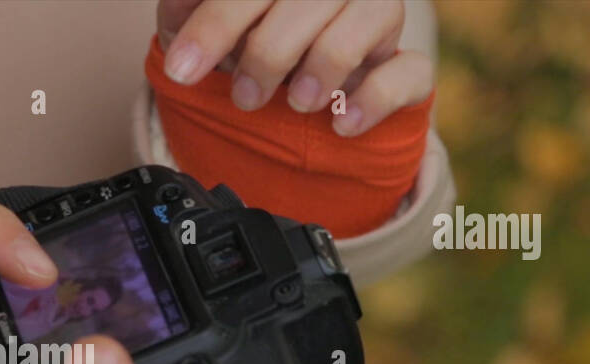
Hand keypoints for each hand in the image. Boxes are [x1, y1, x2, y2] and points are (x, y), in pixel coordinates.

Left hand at [157, 0, 432, 135]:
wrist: (280, 109)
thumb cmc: (236, 51)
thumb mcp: (195, 28)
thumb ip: (187, 9)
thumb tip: (179, 1)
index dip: (219, 22)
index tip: (183, 70)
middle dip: (271, 50)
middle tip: (244, 96)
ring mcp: (378, 19)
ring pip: (375, 14)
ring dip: (327, 63)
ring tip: (297, 103)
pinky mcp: (405, 68)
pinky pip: (410, 70)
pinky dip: (375, 97)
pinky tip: (341, 124)